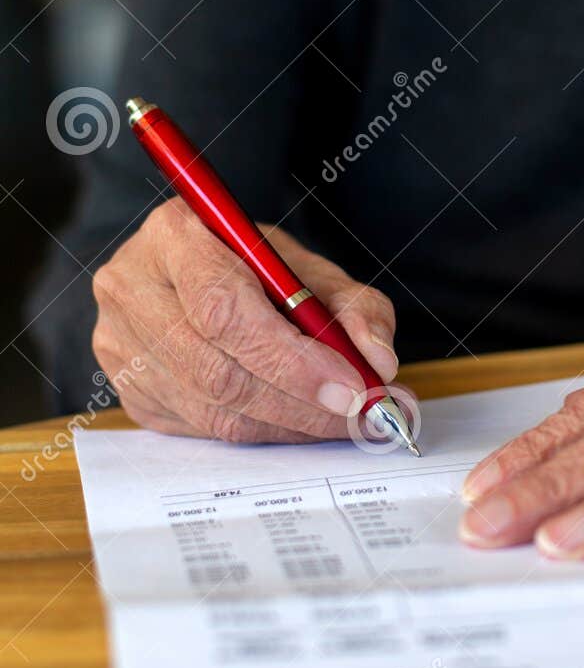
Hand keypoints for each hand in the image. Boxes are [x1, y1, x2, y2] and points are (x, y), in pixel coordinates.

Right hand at [92, 198, 396, 441]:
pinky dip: (263, 433)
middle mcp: (132, 287)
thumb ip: (354, 306)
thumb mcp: (308, 266)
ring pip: (211, 410)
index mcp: (174, 235)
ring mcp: (120, 344)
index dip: (292, 358)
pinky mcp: (128, 389)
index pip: (225, 308)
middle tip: (364, 416)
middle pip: (216, 370)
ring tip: (344, 422)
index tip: (352, 387)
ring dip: (289, 425)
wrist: (192, 273)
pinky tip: (300, 422)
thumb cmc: (253, 266)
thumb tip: (379, 363)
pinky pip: (201, 429)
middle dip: (301, 403)